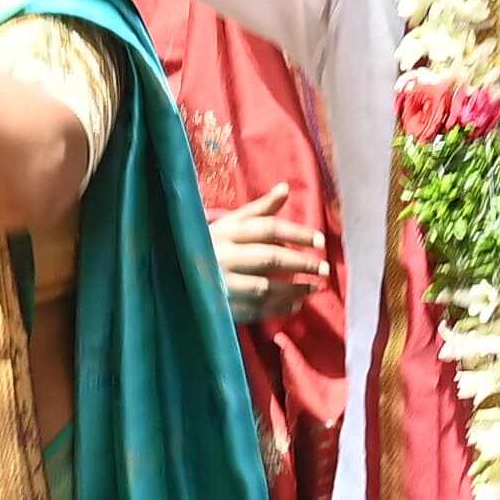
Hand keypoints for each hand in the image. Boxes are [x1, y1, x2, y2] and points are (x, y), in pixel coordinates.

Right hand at [208, 185, 329, 321]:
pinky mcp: (220, 308)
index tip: (321, 240)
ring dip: (294, 289)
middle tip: (325, 268)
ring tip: (315, 288)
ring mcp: (219, 284)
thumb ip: (259, 210)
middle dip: (301, 263)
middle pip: (269, 257)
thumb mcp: (230, 225)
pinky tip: (295, 305)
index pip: (267, 229)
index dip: (296, 233)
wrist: (174, 276)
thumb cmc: (210, 245)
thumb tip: (285, 188)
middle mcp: (221, 256)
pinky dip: (278, 309)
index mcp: (225, 232)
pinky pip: (255, 311)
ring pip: (265, 287)